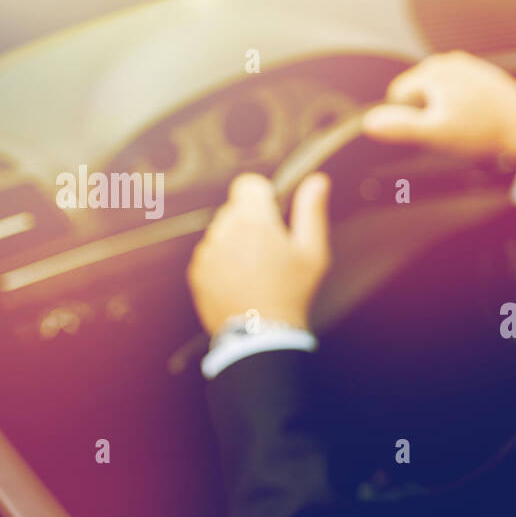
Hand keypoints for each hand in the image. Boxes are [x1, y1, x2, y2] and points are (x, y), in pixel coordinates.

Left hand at [187, 172, 330, 335]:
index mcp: (254, 221)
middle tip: (271, 251)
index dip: (263, 195)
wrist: (262, 334)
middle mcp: (225, 231)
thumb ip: (311, 211)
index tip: (273, 213)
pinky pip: (210, 254)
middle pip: (235, 209)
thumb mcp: (312, 252)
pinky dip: (224, 262)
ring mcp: (208, 252)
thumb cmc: (292, 293)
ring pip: (222, 232)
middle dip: (251, 222)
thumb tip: (317, 181)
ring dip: (236, 242)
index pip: (247, 184)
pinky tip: (242, 281)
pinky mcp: (198, 271)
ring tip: (257, 270)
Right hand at [361, 50, 515, 161]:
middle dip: (429, 114)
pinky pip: (459, 94)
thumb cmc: (484, 130)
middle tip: (452, 130)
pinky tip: (477, 120)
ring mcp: (467, 66)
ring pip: (440, 95)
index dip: (411, 119)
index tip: (432, 129)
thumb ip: (401, 127)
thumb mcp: (436, 133)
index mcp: (432, 71)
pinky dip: (464, 107)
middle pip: (419, 94)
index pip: (397, 96)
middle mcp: (448, 62)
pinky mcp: (482, 76)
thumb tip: (369, 123)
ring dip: (446, 111)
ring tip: (467, 125)